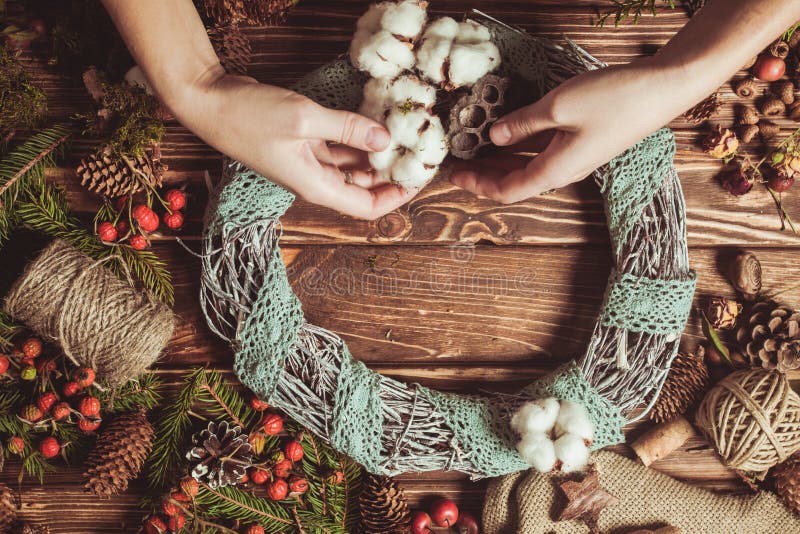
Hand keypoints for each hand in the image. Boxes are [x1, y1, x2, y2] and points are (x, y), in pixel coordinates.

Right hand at [180, 75, 414, 219]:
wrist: (209, 102)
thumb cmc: (248, 117)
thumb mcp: (304, 119)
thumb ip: (347, 128)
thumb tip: (385, 138)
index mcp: (315, 185)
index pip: (365, 207)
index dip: (394, 198)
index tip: (417, 180)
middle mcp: (314, 178)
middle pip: (362, 189)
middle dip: (390, 176)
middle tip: (416, 154)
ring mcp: (308, 161)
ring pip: (352, 166)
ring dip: (375, 155)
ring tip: (402, 136)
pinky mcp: (303, 142)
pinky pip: (338, 147)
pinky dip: (355, 137)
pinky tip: (373, 122)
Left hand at [450, 59, 678, 203]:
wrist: (663, 88)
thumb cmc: (615, 98)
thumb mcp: (559, 106)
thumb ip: (523, 123)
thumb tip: (494, 135)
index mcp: (555, 170)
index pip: (506, 191)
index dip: (477, 186)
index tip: (453, 175)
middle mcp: (563, 171)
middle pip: (514, 182)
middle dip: (483, 176)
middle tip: (456, 165)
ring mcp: (574, 157)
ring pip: (526, 167)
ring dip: (499, 161)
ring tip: (473, 150)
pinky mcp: (581, 142)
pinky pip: (541, 152)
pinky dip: (518, 147)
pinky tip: (506, 134)